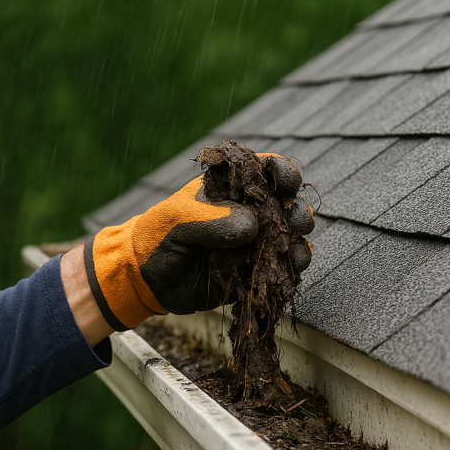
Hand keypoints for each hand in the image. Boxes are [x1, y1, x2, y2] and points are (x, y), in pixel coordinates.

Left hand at [83, 153, 313, 331]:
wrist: (149, 279)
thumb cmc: (159, 237)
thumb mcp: (178, 221)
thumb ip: (212, 220)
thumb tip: (251, 227)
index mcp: (231, 186)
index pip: (265, 169)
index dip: (283, 171)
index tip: (288, 182)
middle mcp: (249, 210)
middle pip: (287, 203)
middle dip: (298, 210)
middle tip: (298, 221)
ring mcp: (255, 240)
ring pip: (291, 235)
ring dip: (300, 240)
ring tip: (297, 252)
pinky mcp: (255, 269)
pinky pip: (283, 266)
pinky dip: (293, 267)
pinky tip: (292, 269)